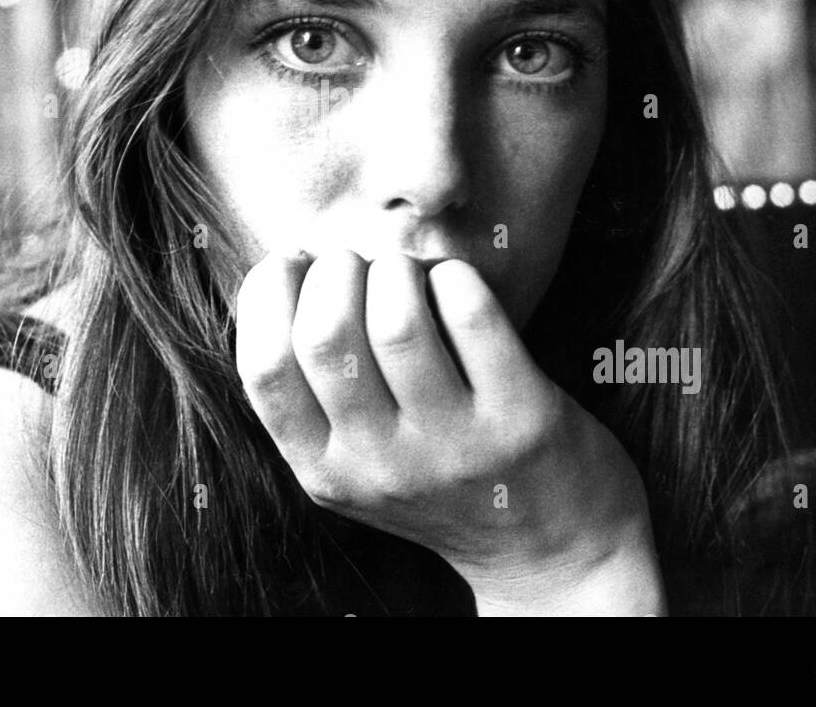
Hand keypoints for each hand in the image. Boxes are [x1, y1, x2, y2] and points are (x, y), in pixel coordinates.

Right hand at [234, 249, 664, 613]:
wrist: (551, 551)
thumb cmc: (442, 481)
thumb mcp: (359, 464)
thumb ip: (316, 397)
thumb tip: (282, 275)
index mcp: (325, 471)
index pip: (264, 369)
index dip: (267, 294)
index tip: (294, 264)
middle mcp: (381, 465)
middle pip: (326, 335)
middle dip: (335, 270)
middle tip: (357, 265)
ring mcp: (452, 445)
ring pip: (398, 319)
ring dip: (397, 269)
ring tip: (407, 274)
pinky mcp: (520, 419)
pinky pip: (472, 315)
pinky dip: (455, 276)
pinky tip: (454, 284)